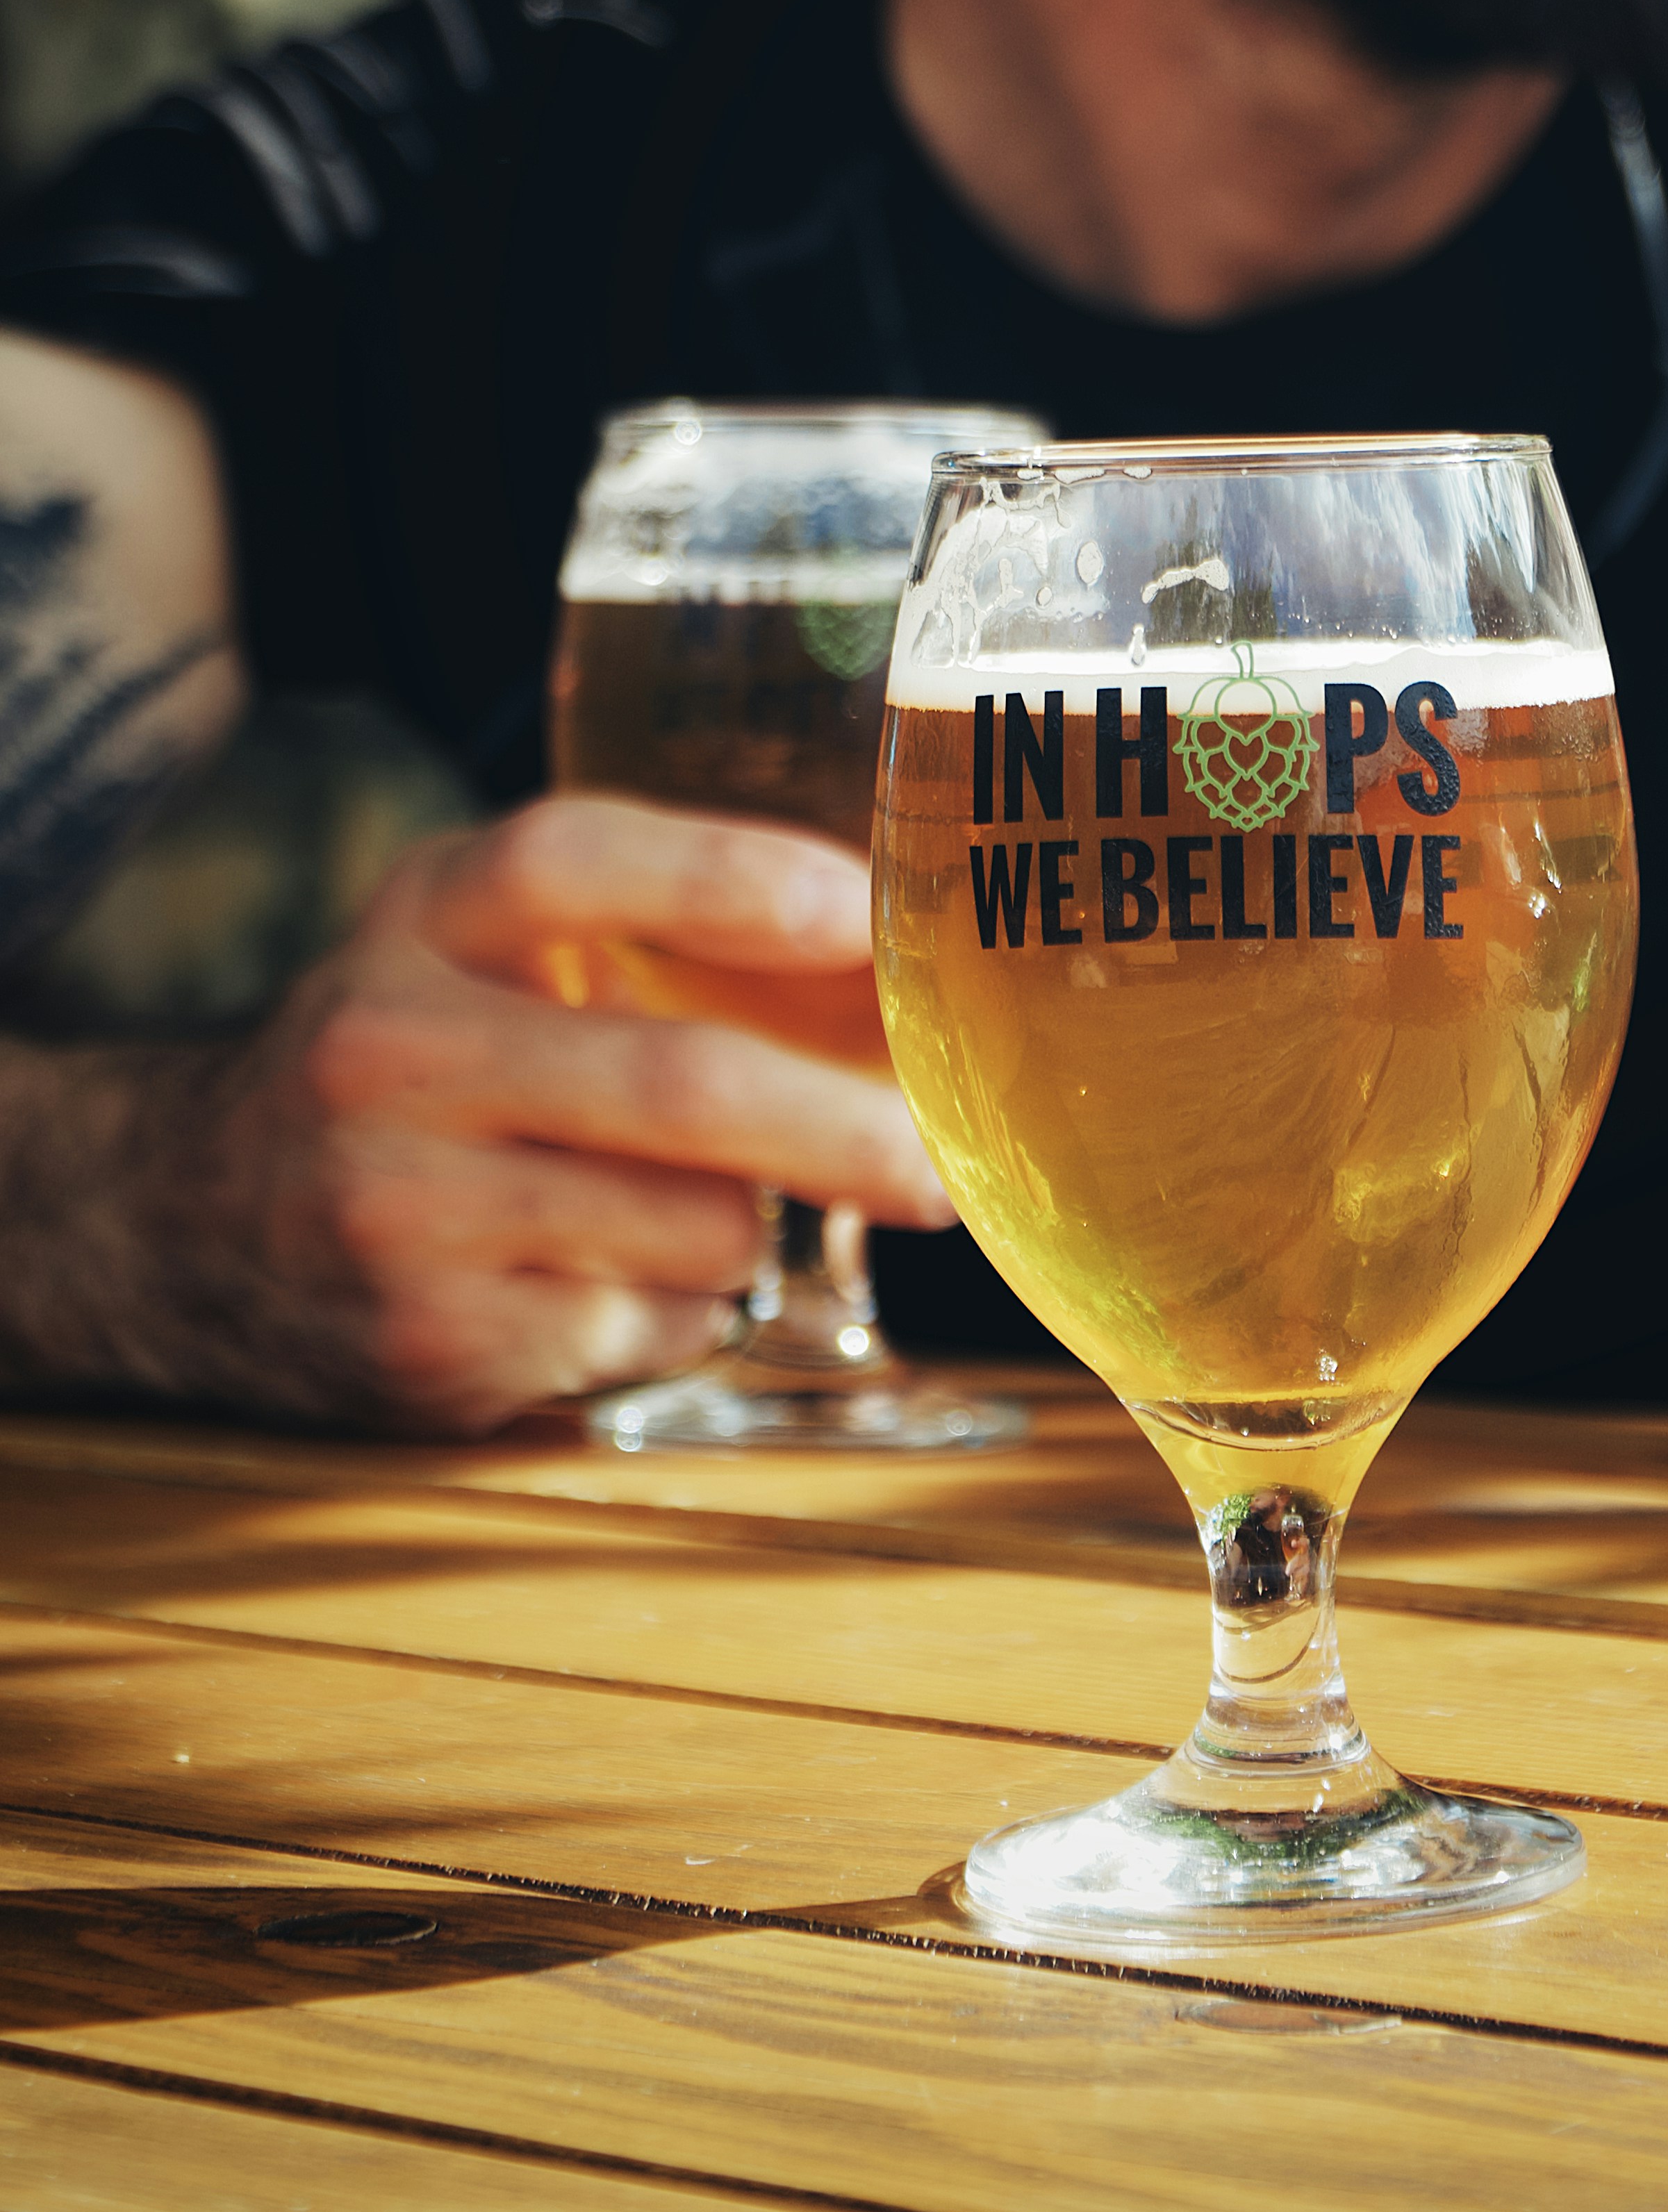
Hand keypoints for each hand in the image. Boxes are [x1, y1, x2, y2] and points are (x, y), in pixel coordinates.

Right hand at [0, 796, 951, 1436]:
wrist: (178, 1222)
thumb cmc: (403, 1062)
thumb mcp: (469, 945)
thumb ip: (637, 926)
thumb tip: (883, 963)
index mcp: (422, 920)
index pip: (574, 865)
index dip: (730, 881)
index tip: (861, 913)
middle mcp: (393, 1054)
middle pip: (675, 1085)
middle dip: (846, 1129)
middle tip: (945, 1160)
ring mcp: (402, 1210)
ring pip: (691, 1229)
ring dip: (748, 1231)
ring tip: (689, 1213)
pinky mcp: (428, 1346)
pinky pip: (647, 1332)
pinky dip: (681, 1316)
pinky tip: (605, 1286)